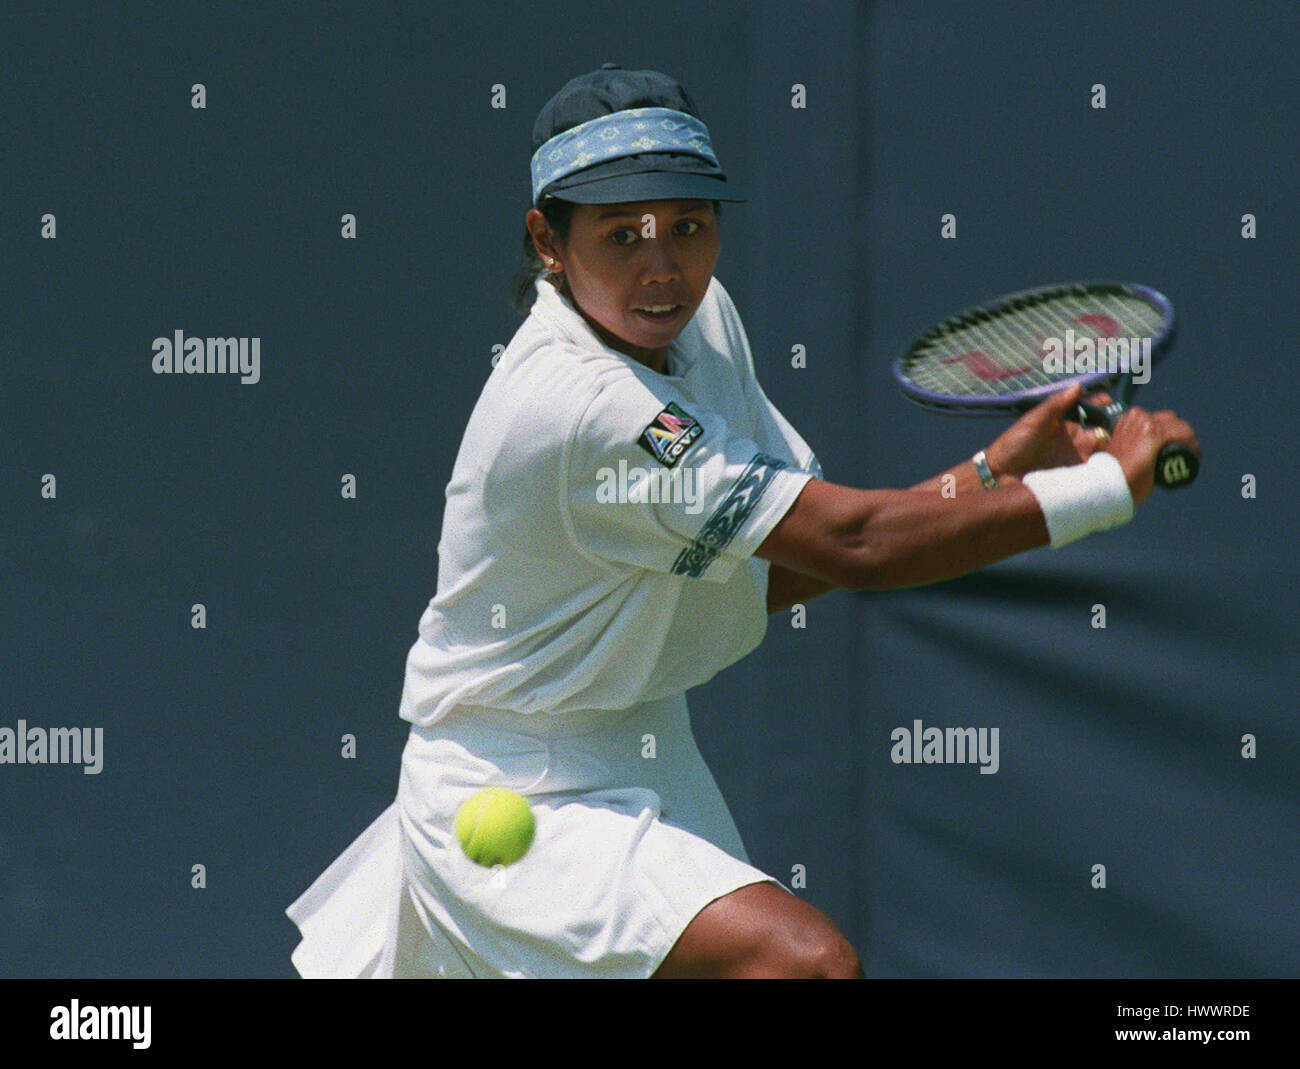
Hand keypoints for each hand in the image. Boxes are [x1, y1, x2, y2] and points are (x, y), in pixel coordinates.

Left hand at [984, 382, 1113, 481]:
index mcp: (1066, 423)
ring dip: (1116, 448)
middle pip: (1105, 430)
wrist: (999, 476)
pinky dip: (1107, 469)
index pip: (1092, 409)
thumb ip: (1055, 405)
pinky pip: (1097, 473)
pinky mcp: (1076, 478)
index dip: (1103, 404)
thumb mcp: (1033, 421)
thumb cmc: (1012, 444)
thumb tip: (1077, 386)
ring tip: (1124, 445)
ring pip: (1106, 451)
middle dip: (1118, 427)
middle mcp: (1076, 440)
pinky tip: (1114, 465)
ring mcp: (1077, 459)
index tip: (1108, 401)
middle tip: (1123, 426)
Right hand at [1106, 406, 1200, 505]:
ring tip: (1189, 459)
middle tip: (1182, 456)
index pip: (1159, 420)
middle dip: (1180, 436)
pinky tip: (1194, 458)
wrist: (1108, 484)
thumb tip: (1145, 452)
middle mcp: (1137, 417)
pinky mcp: (1156, 434)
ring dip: (1189, 442)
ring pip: (1181, 427)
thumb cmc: (1115, 475)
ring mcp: (1147, 424)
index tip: (1173, 449)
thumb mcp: (1122, 452)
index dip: (1170, 434)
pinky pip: (1184, 435)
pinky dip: (1193, 448)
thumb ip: (1131, 446)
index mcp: (1129, 418)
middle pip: (1171, 421)